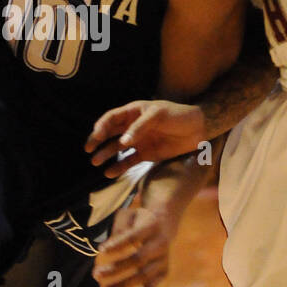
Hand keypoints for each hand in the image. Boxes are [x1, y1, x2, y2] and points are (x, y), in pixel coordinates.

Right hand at [85, 100, 207, 177]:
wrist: (198, 129)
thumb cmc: (178, 115)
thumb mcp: (158, 115)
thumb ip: (140, 127)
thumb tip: (123, 142)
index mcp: (134, 112)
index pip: (112, 118)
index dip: (101, 126)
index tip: (95, 136)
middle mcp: (132, 127)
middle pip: (110, 133)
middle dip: (98, 141)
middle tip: (88, 149)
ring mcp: (138, 141)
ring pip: (117, 148)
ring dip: (106, 154)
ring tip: (95, 162)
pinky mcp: (146, 154)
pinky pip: (130, 161)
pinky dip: (120, 167)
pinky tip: (110, 173)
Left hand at [93, 200, 176, 286]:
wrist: (164, 224)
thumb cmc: (138, 220)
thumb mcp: (129, 215)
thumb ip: (118, 227)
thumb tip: (106, 249)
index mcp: (151, 226)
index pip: (133, 237)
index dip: (118, 244)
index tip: (101, 250)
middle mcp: (160, 244)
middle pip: (138, 259)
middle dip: (116, 268)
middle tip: (96, 274)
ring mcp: (162, 260)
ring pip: (143, 276)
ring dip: (123, 284)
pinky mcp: (162, 273)